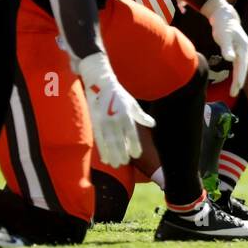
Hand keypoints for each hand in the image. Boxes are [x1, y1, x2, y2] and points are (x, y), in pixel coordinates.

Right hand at [77, 52, 154, 167]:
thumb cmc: (118, 94)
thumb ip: (141, 116)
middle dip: (123, 153)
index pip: (132, 134)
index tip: (136, 155)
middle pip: (120, 141)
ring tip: (116, 164)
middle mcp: (116, 120)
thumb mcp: (132, 103)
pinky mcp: (94, 123)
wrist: (100, 83)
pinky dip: (102, 150)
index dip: (134, 146)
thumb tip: (152, 124)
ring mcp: (104, 122)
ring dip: (113, 155)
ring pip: (109, 143)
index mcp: (126, 115)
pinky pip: (99, 140)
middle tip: (124, 162)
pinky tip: (105, 159)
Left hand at [206, 2, 247, 96]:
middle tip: (233, 94)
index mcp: (244, 48)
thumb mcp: (224, 36)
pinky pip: (238, 65)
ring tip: (233, 91)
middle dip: (239, 82)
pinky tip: (234, 80)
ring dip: (238, 79)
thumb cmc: (223, 25)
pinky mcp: (237, 51)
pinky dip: (236, 73)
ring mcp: (241, 51)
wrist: (224, 16)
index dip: (240, 78)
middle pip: (243, 69)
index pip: (242, 66)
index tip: (236, 88)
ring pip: (241, 68)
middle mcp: (245, 50)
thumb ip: (227, 47)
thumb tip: (231, 59)